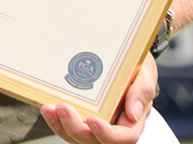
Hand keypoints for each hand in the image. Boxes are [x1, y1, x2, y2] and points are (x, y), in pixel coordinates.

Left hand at [39, 53, 157, 143]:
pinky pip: (67, 127)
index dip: (107, 133)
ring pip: (78, 137)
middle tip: (63, 108)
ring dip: (61, 126)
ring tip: (49, 108)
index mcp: (132, 120)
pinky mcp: (80, 117)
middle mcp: (113, 126)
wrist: (123, 56)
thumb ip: (142, 91)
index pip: (124, 137)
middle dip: (76, 128)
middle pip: (95, 140)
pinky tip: (47, 108)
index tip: (92, 120)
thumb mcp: (145, 73)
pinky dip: (56, 120)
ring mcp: (95, 124)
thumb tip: (134, 114)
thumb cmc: (136, 67)